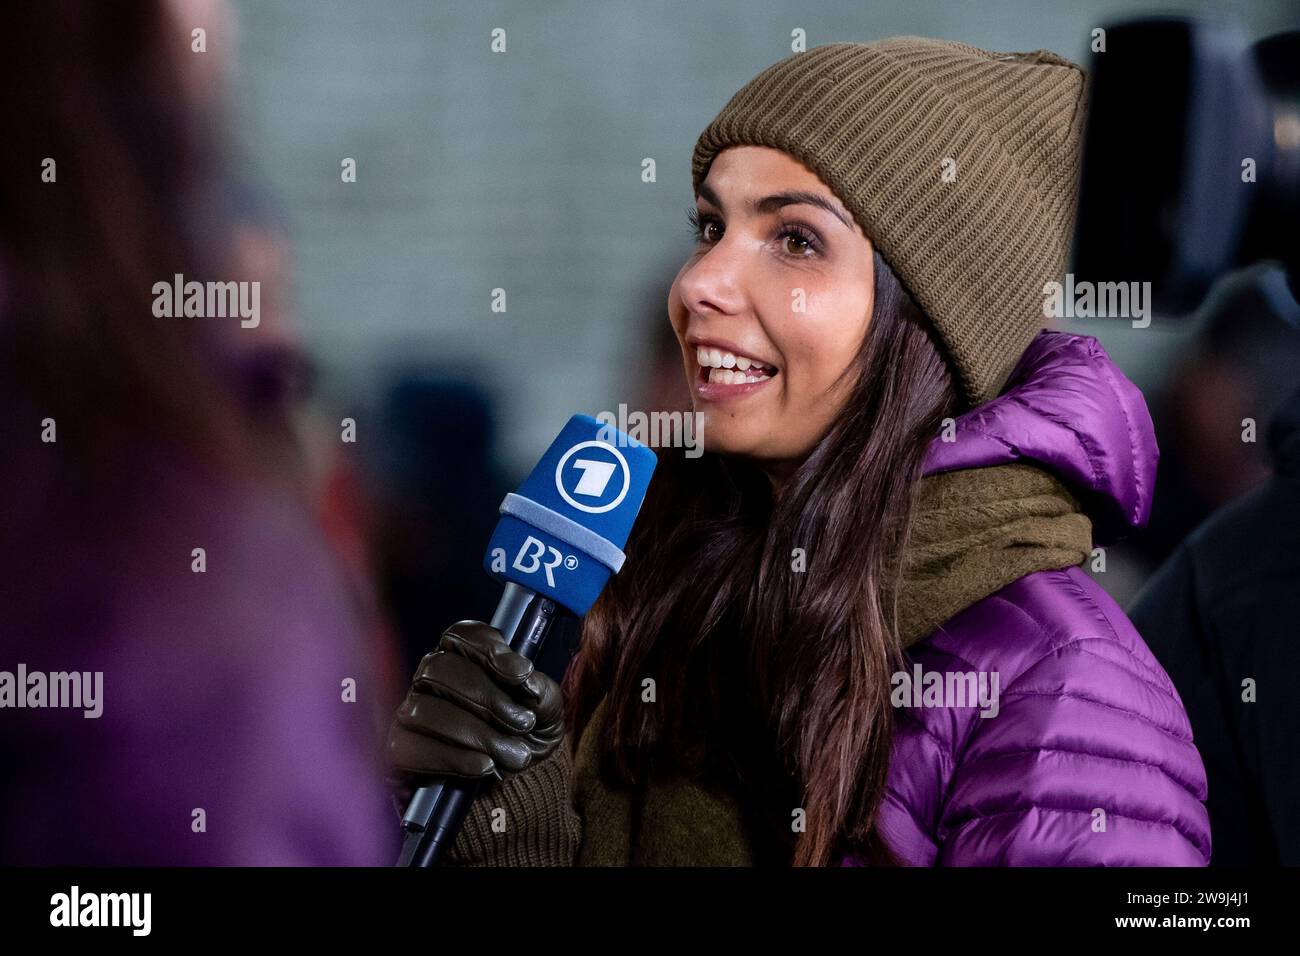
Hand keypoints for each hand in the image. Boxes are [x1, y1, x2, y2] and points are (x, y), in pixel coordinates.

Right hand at [386, 620, 564, 798]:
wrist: (517, 780)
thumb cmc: (528, 731)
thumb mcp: (545, 707)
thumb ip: (539, 688)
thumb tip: (527, 683)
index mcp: (464, 655)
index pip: (462, 636)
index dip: (490, 650)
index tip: (522, 674)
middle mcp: (430, 676)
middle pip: (441, 670)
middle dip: (487, 698)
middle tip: (523, 723)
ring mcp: (410, 710)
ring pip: (427, 710)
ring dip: (477, 734)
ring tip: (513, 754)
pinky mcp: (400, 747)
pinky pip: (413, 748)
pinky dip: (454, 759)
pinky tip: (485, 766)